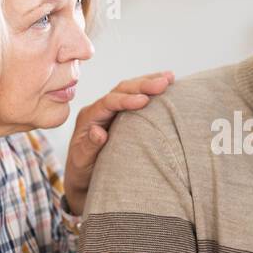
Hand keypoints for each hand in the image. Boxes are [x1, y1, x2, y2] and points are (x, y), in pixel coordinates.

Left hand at [63, 71, 174, 212]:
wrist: (82, 175)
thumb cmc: (82, 170)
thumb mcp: (82, 162)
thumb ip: (89, 147)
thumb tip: (97, 132)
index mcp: (88, 117)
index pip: (109, 102)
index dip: (126, 100)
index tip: (145, 100)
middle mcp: (99, 109)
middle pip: (121, 90)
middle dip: (143, 84)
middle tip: (164, 82)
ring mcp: (110, 110)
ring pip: (129, 89)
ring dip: (149, 82)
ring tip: (170, 77)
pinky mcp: (121, 114)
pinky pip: (135, 97)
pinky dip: (150, 91)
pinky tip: (166, 86)